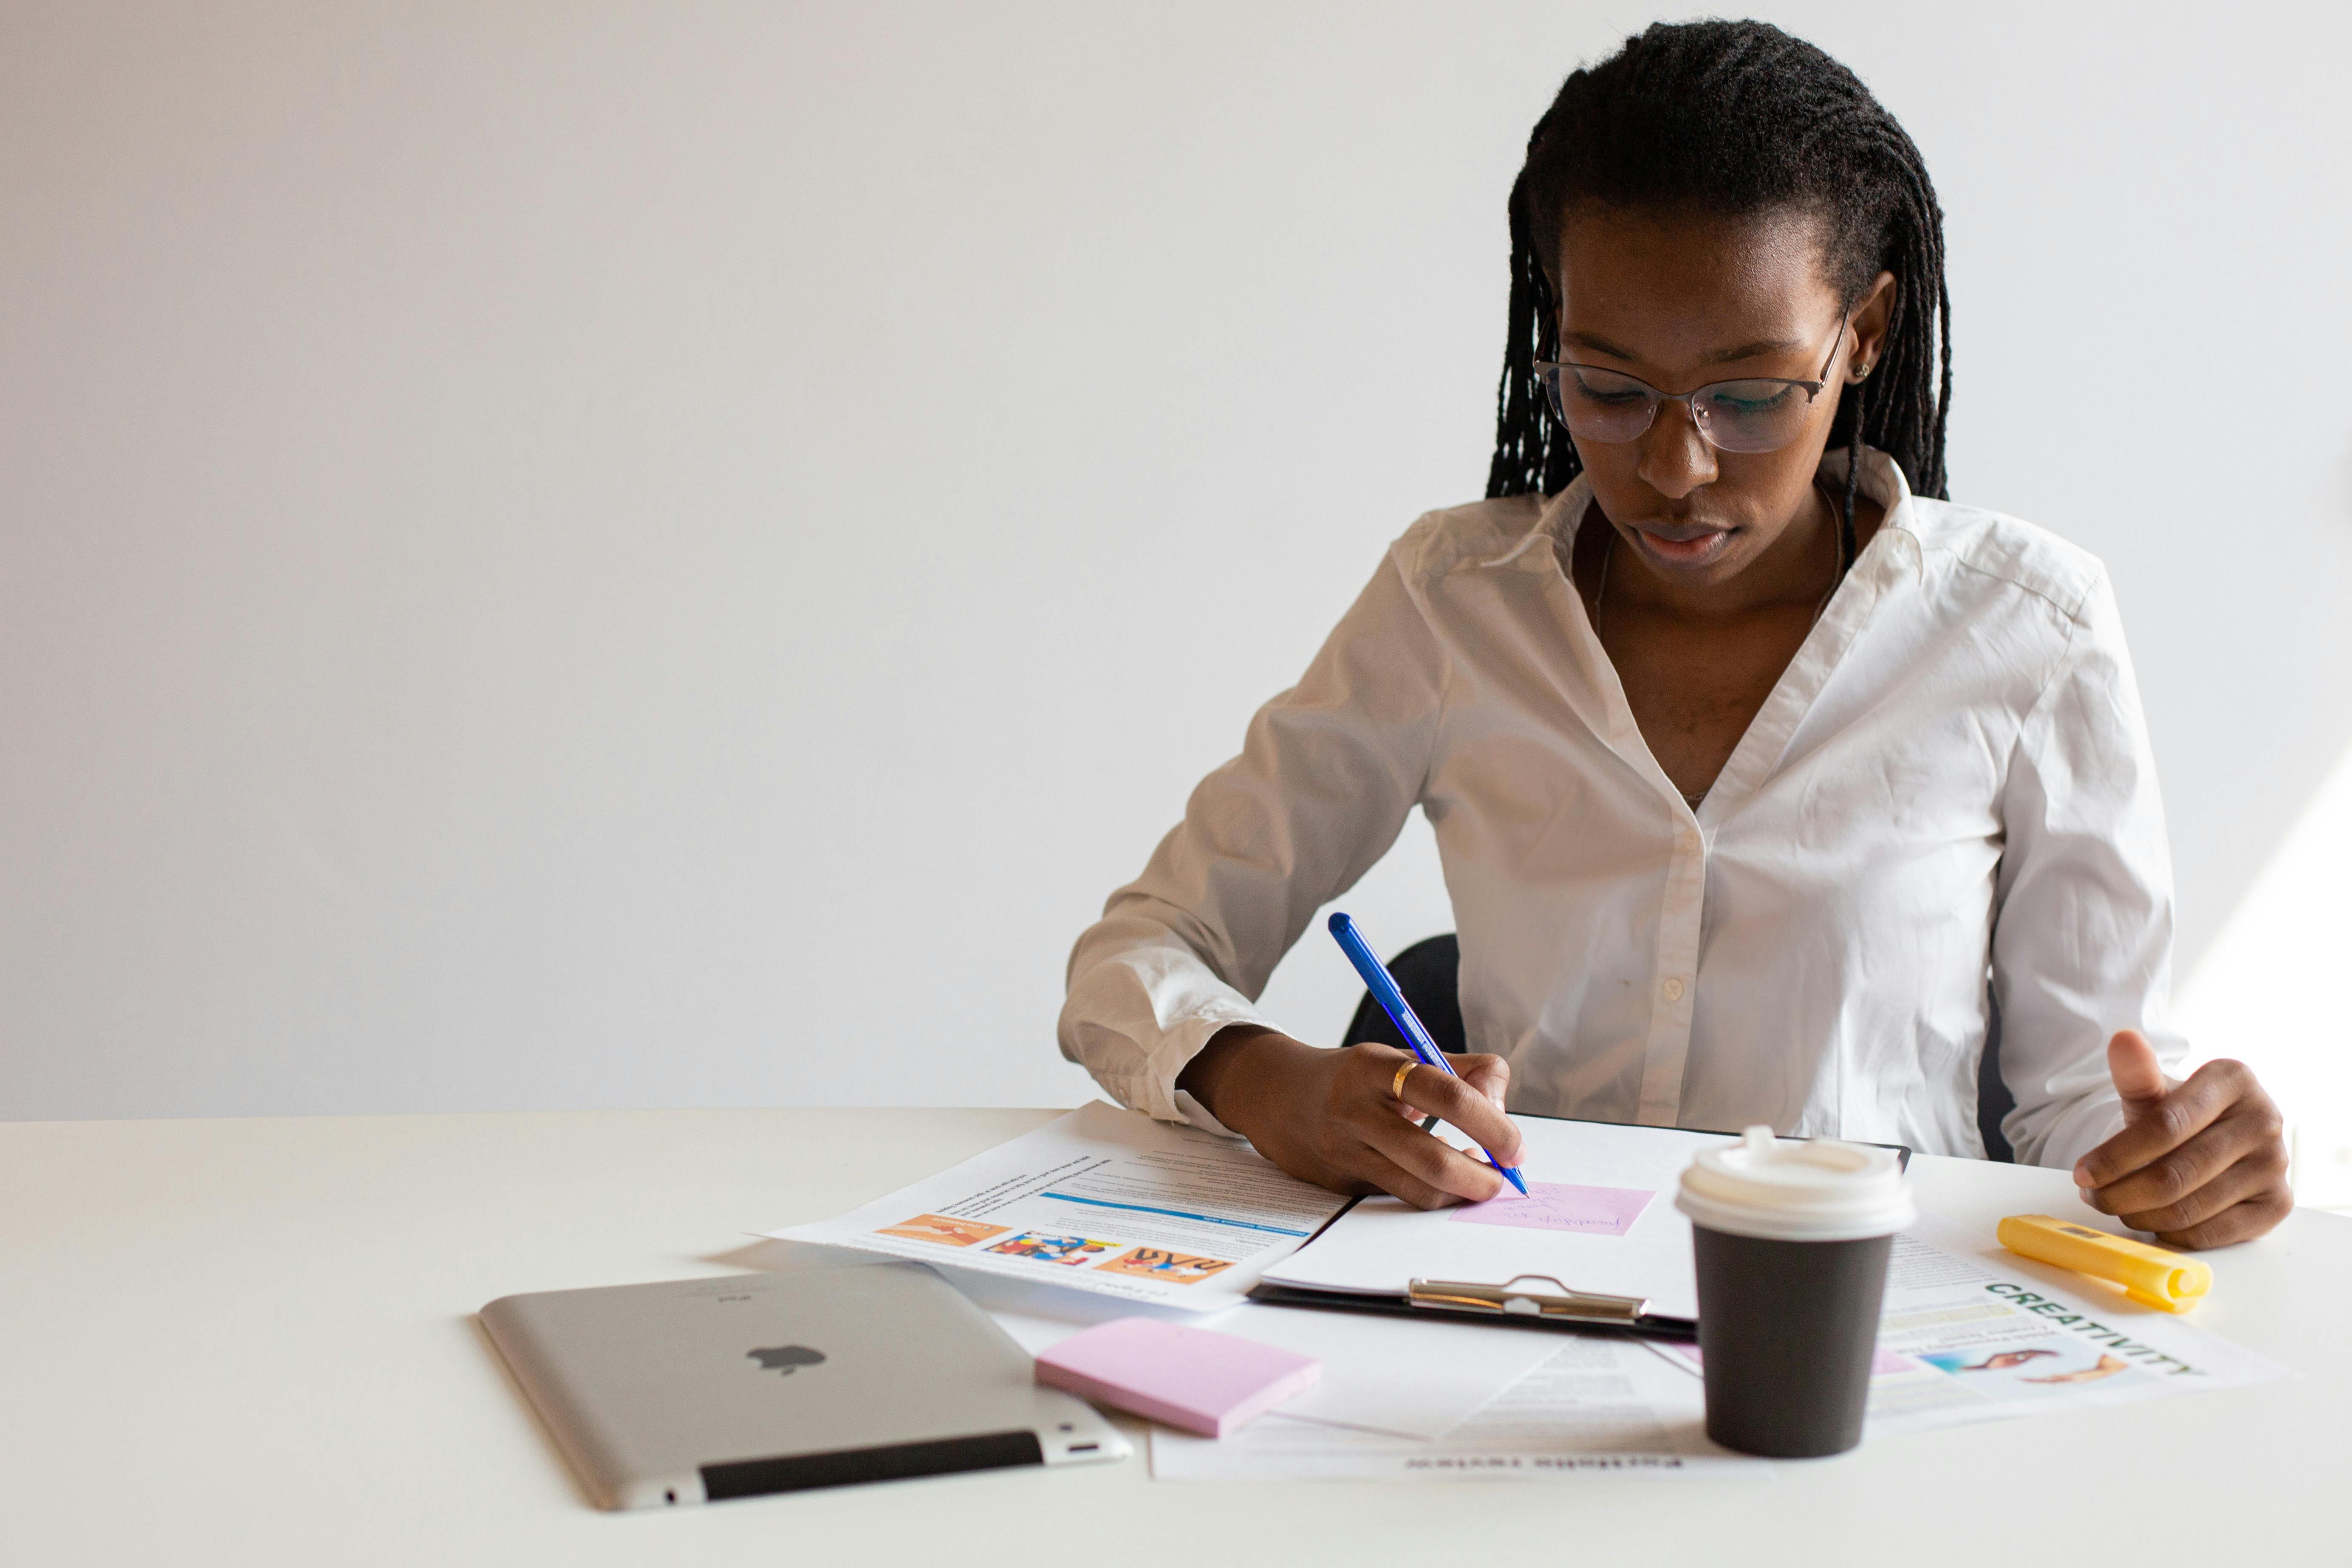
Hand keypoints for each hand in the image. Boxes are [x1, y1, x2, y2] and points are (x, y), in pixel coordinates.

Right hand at [1176, 1026, 1522, 1208]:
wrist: (1275, 1095)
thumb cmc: (1355, 1076)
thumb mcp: (1403, 1056)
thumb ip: (1463, 1072)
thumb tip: (1502, 1113)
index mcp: (1374, 1067)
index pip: (1445, 1094)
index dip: (1491, 1124)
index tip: (1514, 1144)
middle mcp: (1354, 1110)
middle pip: (1433, 1158)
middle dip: (1483, 1176)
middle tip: (1504, 1176)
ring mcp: (1343, 1152)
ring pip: (1418, 1189)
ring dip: (1462, 1192)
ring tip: (1478, 1179)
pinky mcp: (1340, 1184)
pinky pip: (1399, 1197)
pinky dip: (1431, 1194)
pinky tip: (1440, 1179)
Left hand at [2072, 1030, 2291, 1248]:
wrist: (2213, 1135)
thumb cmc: (2178, 1112)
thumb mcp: (2152, 1090)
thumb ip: (2135, 1073)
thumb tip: (2122, 1039)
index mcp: (2234, 1079)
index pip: (2164, 1126)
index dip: (2115, 1156)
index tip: (2081, 1172)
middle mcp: (2265, 1119)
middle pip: (2175, 1174)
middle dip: (2121, 1192)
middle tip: (2092, 1196)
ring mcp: (2277, 1164)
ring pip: (2191, 1208)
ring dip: (2140, 1215)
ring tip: (2114, 1206)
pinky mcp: (2278, 1203)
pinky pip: (2213, 1232)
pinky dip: (2172, 1232)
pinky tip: (2150, 1221)